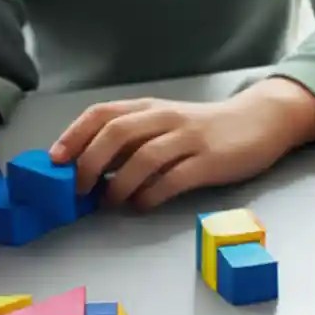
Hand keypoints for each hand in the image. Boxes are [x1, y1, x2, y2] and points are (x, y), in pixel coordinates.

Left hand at [48, 78, 314, 209]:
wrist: (258, 121)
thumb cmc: (203, 129)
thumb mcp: (163, 125)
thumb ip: (131, 142)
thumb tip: (91, 168)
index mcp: (148, 108)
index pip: (102, 114)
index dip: (74, 135)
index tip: (56, 160)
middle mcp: (164, 118)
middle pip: (116, 133)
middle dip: (90, 163)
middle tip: (80, 189)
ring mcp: (188, 138)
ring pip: (143, 157)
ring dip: (119, 183)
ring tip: (110, 202)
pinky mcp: (209, 161)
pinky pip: (174, 179)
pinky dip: (151, 195)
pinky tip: (142, 206)